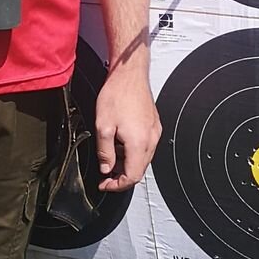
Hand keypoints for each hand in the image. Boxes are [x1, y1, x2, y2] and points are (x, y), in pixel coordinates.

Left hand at [94, 62, 160, 192]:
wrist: (130, 74)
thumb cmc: (117, 94)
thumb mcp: (103, 125)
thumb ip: (105, 152)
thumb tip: (106, 169)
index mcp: (139, 143)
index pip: (132, 176)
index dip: (117, 185)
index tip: (105, 184)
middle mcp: (151, 140)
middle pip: (139, 170)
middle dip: (122, 177)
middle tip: (105, 175)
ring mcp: (155, 133)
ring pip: (143, 160)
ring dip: (127, 165)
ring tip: (110, 158)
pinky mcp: (154, 126)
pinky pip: (146, 147)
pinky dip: (133, 153)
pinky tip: (121, 145)